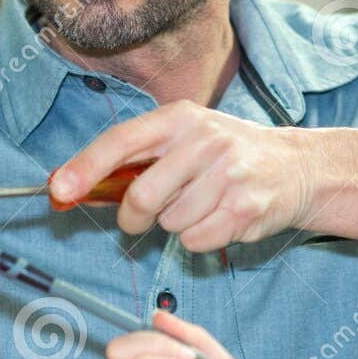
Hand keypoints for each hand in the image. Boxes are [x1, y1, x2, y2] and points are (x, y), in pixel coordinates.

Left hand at [50, 101, 318, 251]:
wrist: (297, 167)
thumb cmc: (228, 155)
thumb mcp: (187, 137)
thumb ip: (138, 157)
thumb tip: (75, 185)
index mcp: (181, 118)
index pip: (121, 141)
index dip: (85, 168)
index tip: (59, 191)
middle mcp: (205, 141)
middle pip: (142, 196)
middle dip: (133, 218)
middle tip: (140, 218)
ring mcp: (228, 175)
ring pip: (170, 223)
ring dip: (176, 225)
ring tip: (202, 205)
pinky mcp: (246, 208)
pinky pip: (196, 241)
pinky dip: (199, 239)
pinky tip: (219, 218)